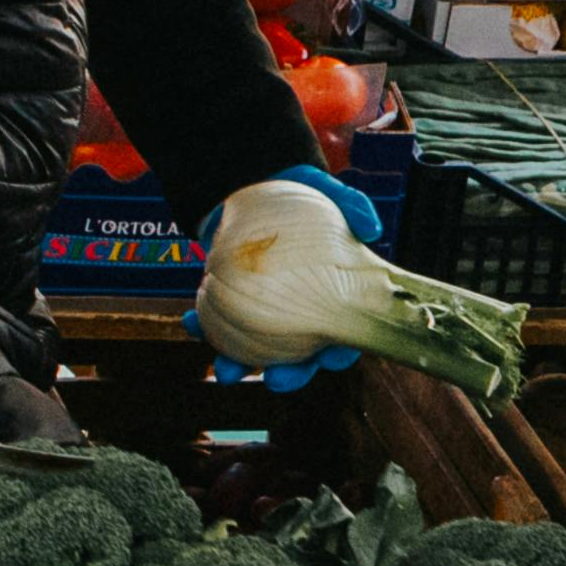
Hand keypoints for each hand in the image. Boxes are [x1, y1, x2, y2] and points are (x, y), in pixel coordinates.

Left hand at [200, 161, 389, 387]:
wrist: (256, 184)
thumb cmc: (303, 196)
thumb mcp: (332, 196)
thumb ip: (354, 209)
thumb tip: (373, 228)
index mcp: (332, 297)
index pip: (344, 335)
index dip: (341, 353)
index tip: (332, 359)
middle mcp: (299, 312)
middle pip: (301, 356)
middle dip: (291, 375)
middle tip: (278, 381)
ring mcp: (264, 310)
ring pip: (255, 348)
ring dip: (239, 363)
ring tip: (226, 371)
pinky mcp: (232, 299)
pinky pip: (217, 319)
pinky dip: (203, 323)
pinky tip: (193, 321)